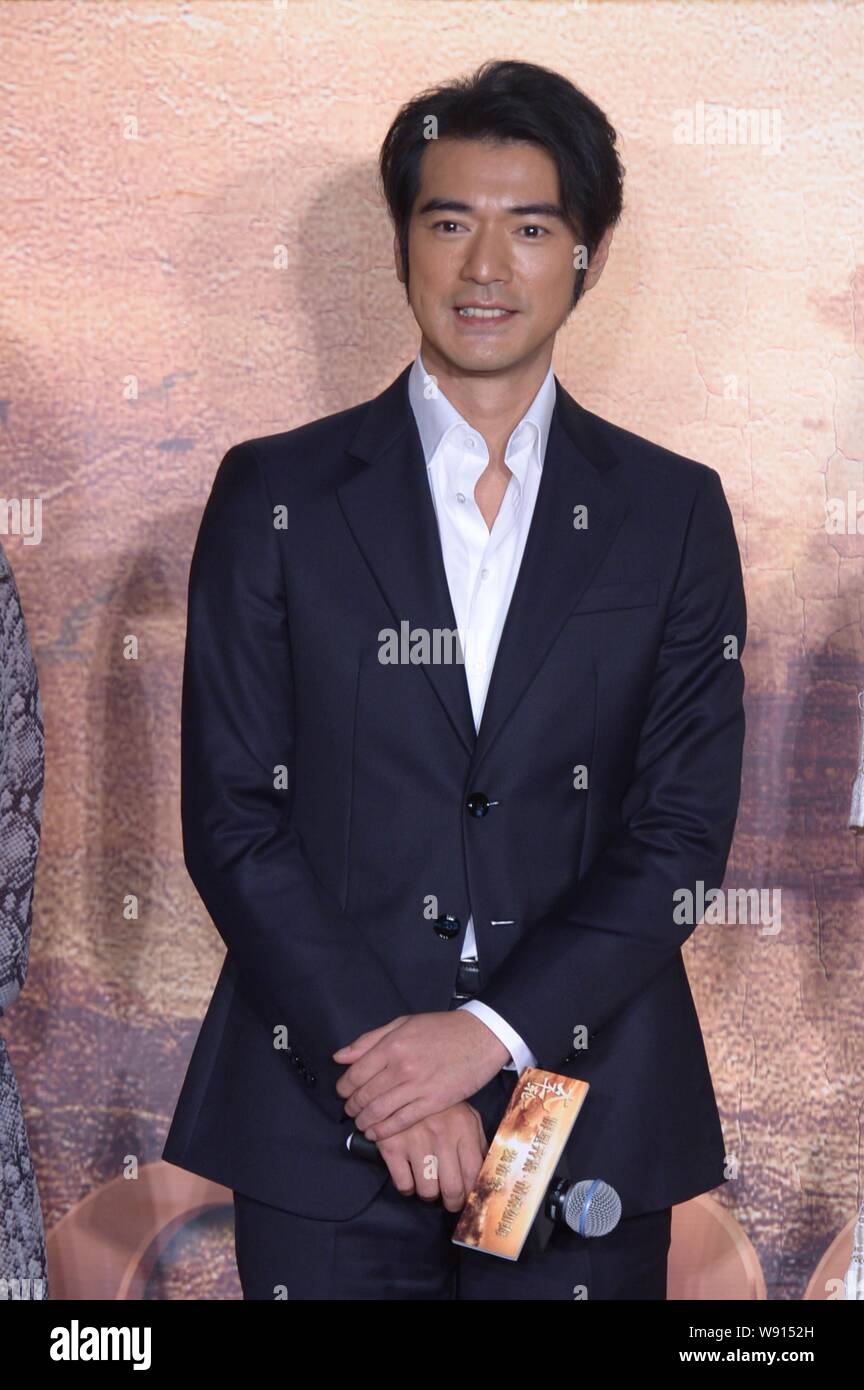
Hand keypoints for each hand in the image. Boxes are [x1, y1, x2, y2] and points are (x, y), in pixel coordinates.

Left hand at [332, 1010, 509, 1140]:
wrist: (481, 1036)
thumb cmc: (441, 1028)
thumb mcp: (403, 1024)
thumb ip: (369, 1040)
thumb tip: (340, 1057)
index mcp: (392, 1045)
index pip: (356, 1073)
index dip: (344, 1087)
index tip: (342, 1092)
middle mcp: (401, 1067)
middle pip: (365, 1094)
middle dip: (352, 1106)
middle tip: (350, 1110)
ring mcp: (418, 1086)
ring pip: (380, 1111)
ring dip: (364, 1121)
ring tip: (361, 1122)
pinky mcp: (434, 1102)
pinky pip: (401, 1121)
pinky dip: (384, 1130)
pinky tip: (376, 1132)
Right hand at [376, 1101, 488, 1211]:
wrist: (400, 1085)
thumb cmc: (440, 1106)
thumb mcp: (466, 1116)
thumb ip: (478, 1143)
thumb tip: (485, 1176)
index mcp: (463, 1128)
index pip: (474, 1174)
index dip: (473, 1195)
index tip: (470, 1200)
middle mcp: (441, 1136)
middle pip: (452, 1189)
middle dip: (453, 1203)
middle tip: (450, 1201)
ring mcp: (415, 1142)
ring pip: (427, 1191)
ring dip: (430, 1194)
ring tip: (429, 1183)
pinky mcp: (391, 1147)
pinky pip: (404, 1185)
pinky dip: (408, 1188)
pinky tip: (410, 1176)